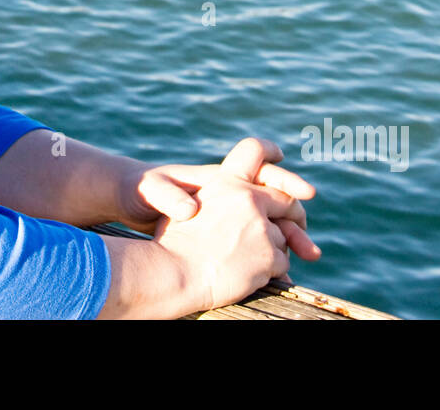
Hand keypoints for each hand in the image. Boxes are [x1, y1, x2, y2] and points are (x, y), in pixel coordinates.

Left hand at [115, 137, 319, 262]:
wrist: (129, 202)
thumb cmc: (139, 189)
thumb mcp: (150, 190)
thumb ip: (168, 197)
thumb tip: (191, 210)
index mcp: (217, 176)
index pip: (259, 166)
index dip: (283, 177)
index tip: (304, 194)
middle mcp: (229, 192)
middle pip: (273, 199)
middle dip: (295, 218)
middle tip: (310, 245)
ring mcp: (227, 212)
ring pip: (269, 223)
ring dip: (289, 238)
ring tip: (307, 259)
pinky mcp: (222, 232)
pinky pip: (254, 241)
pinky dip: (270, 255)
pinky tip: (280, 274)